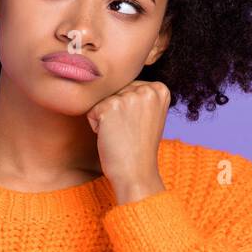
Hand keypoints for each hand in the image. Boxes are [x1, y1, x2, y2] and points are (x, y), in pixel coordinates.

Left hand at [86, 80, 168, 203]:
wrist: (136, 173)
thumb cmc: (138, 147)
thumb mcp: (149, 115)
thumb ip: (140, 95)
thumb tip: (111, 78)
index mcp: (160, 89)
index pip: (129, 87)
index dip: (128, 109)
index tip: (139, 126)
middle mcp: (147, 89)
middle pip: (115, 91)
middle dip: (116, 112)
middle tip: (129, 132)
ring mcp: (129, 97)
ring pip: (103, 100)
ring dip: (106, 119)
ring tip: (121, 134)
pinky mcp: (110, 106)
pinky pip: (91, 111)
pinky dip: (96, 127)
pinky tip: (112, 138)